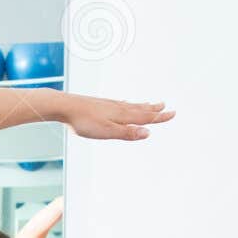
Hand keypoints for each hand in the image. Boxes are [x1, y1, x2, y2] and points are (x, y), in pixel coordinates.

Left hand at [57, 94, 173, 140]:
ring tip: (151, 104)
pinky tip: (123, 104)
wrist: (64, 106)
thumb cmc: (84, 121)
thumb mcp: (107, 131)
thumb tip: (148, 133)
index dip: (159, 117)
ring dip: (143, 106)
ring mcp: (108, 105)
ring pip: (130, 106)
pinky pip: (119, 104)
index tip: (172, 113)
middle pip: (140, 110)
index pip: (145, 117)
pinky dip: (126, 104)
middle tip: (166, 107)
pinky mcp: (99, 105)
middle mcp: (118, 108)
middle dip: (154, 110)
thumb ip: (127, 133)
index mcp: (122, 115)